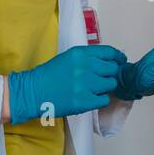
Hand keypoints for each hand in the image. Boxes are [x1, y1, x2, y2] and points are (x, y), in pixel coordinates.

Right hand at [7, 45, 126, 124]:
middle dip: (110, 74)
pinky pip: (104, 100)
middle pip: (113, 69)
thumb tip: (110, 62)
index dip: (118, 58)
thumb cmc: (49, 75)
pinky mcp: (84, 101)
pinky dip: (100, 100)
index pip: (109, 52)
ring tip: (94, 90)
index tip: (120, 62)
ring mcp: (85, 85)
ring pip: (111, 84)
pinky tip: (90, 98)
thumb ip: (88, 58)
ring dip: (105, 88)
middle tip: (103, 79)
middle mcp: (84, 67)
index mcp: (80, 53)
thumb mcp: (68, 58)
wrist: (33, 92)